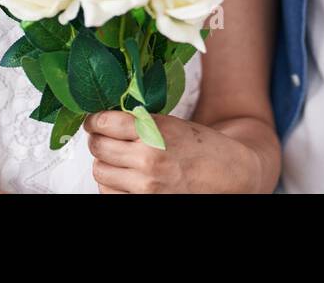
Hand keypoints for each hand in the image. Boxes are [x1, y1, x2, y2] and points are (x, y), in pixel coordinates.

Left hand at [82, 110, 260, 192]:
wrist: (229, 174)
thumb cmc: (203, 147)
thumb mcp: (172, 124)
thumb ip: (140, 122)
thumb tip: (104, 120)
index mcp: (155, 132)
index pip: (106, 123)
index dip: (94, 121)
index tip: (94, 121)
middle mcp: (149, 159)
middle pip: (98, 148)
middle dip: (98, 140)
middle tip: (103, 137)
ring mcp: (146, 186)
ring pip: (100, 172)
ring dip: (104, 163)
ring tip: (118, 158)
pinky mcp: (145, 204)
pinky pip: (109, 194)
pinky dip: (111, 185)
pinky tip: (124, 177)